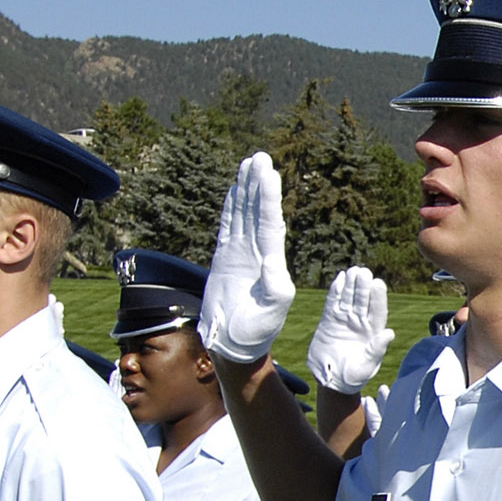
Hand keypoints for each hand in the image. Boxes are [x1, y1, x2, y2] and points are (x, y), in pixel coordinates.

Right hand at [197, 153, 293, 363]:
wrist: (235, 343)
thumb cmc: (256, 331)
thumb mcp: (273, 310)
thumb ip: (276, 287)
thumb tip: (274, 263)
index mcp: (271, 262)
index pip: (269, 222)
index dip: (268, 197)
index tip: (269, 173)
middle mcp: (257, 253)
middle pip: (257, 211)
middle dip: (258, 185)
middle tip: (259, 157)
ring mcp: (241, 254)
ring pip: (243, 215)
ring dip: (245, 190)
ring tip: (248, 164)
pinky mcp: (225, 259)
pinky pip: (228, 227)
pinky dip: (231, 209)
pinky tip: (234, 191)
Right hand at [303, 267, 391, 394]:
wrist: (331, 381)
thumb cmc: (353, 377)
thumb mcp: (367, 366)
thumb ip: (377, 350)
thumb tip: (389, 333)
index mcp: (373, 333)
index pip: (377, 312)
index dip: (378, 298)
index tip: (378, 283)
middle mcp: (361, 324)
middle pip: (363, 301)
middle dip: (363, 287)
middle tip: (363, 271)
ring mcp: (345, 321)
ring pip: (349, 299)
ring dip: (350, 285)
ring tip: (353, 270)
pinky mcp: (330, 322)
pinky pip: (333, 304)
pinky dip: (336, 292)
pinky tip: (339, 279)